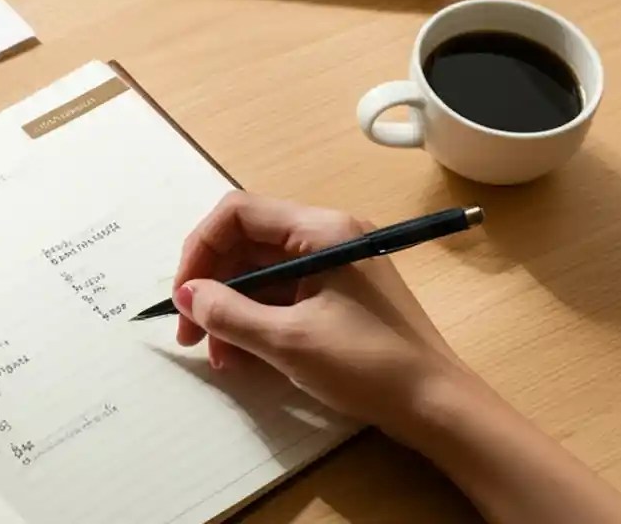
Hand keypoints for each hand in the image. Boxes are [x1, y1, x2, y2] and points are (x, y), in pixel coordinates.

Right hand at [172, 192, 467, 438]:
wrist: (437, 406)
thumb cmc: (368, 366)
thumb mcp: (288, 341)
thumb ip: (229, 313)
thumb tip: (185, 295)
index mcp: (321, 231)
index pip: (238, 214)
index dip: (200, 249)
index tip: (183, 295)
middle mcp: (327, 237)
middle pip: (248, 244)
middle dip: (212, 287)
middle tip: (190, 333)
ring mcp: (335, 266)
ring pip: (262, 274)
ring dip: (231, 310)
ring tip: (218, 356)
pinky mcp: (340, 295)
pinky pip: (283, 295)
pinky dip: (257, 321)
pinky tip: (243, 356)